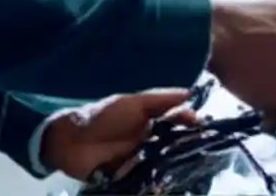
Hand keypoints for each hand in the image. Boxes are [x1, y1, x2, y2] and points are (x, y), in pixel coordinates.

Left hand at [40, 88, 200, 180]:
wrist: (70, 142)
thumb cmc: (102, 117)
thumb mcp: (132, 103)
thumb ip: (160, 99)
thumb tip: (190, 93)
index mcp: (151, 121)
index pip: (178, 121)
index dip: (191, 123)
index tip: (204, 126)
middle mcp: (150, 140)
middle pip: (175, 144)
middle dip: (188, 147)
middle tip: (204, 150)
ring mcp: (142, 159)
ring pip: (166, 163)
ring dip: (175, 165)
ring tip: (191, 168)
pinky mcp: (132, 176)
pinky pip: (150, 179)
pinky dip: (158, 181)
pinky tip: (169, 182)